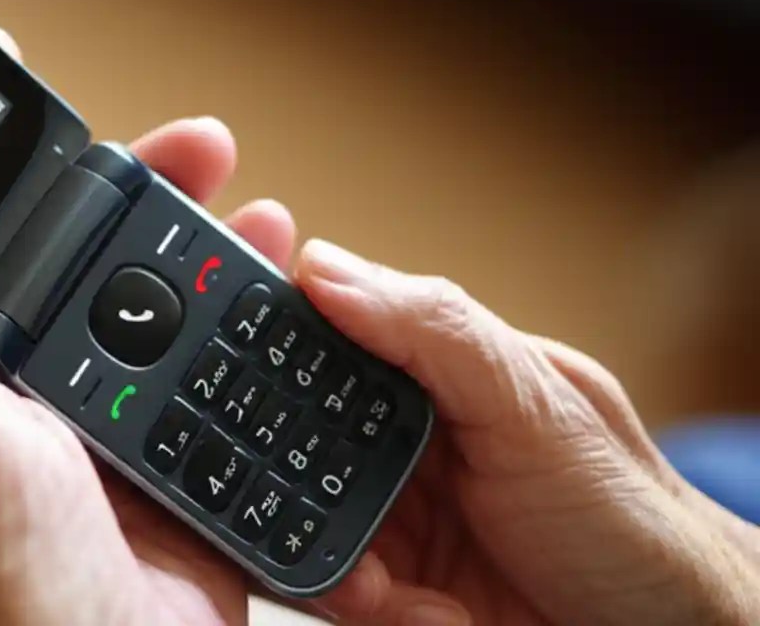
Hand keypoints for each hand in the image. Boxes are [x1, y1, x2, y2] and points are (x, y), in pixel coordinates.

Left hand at [0, 115, 280, 624]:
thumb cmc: (2, 616)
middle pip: (25, 273)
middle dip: (88, 201)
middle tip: (148, 149)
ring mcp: (61, 429)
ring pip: (106, 308)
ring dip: (165, 247)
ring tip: (217, 190)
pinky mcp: (136, 452)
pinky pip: (171, 363)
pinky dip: (216, 318)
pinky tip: (252, 279)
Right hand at [287, 241, 759, 624]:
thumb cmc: (630, 515)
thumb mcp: (535, 403)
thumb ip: (434, 329)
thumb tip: (321, 268)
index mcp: (427, 373)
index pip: (317, 339)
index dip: (264, 346)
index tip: (227, 362)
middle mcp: (398, 441)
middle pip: (284, 439)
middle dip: (280, 479)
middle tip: (318, 505)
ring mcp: (390, 518)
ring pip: (292, 522)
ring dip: (332, 561)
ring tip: (389, 587)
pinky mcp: (388, 590)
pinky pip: (327, 592)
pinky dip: (361, 609)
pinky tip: (428, 613)